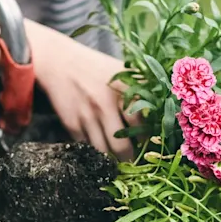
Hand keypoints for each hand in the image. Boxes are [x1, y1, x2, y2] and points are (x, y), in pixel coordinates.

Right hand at [0, 8, 138, 159]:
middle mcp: (106, 105)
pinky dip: (94, 151)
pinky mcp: (71, 124)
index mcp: (125, 90)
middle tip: (133, 160)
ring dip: (112, 159)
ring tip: (118, 159)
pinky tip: (100, 148)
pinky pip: (87, 147)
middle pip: (122, 146)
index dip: (146, 140)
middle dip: (129, 158)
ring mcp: (87, 116)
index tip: (149, 145)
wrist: (59, 61)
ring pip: (103, 151)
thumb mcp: (123, 72)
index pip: (142, 126)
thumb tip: (161, 115)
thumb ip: (142, 91)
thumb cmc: (97, 68)